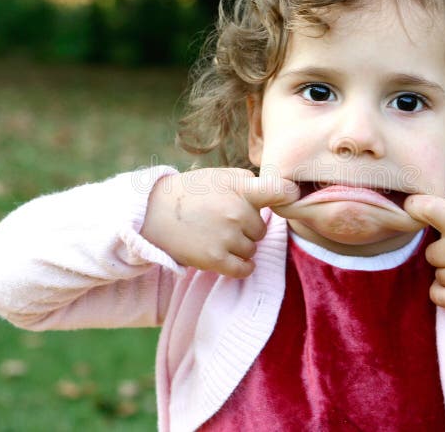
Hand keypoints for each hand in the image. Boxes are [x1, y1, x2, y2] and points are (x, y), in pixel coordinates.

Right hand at [141, 168, 299, 277]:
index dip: (290, 195)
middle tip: (223, 221)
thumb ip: (248, 181)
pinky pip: (244, 268)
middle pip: (261, 228)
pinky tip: (232, 258)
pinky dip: (241, 266)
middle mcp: (237, 212)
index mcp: (241, 189)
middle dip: (247, 227)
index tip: (292, 198)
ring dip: (240, 246)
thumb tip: (277, 191)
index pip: (279, 191)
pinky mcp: (216, 259)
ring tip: (216, 235)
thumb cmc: (190, 192)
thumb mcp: (219, 176)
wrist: (152, 213)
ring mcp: (227, 237)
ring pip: (251, 249)